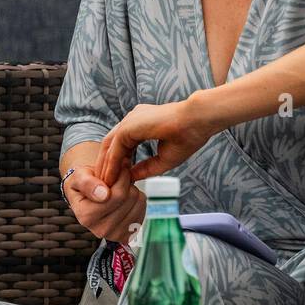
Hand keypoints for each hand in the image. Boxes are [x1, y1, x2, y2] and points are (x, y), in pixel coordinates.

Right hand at [64, 160, 145, 242]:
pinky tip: (125, 200)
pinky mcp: (128, 234)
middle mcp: (100, 230)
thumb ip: (87, 183)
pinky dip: (138, 201)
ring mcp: (115, 235)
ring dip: (133, 191)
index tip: (113, 173)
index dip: (121, 178)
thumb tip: (103, 195)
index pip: (118, 195)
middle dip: (127, 183)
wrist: (89, 194)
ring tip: (119, 190)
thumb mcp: (79, 176)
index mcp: (86, 216)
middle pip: (130, 198)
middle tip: (117, 181)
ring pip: (139, 203)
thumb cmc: (85, 183)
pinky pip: (143, 210)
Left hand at [95, 97, 215, 183]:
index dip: (118, 163)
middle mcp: (133, 119)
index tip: (117, 180)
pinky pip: (114, 149)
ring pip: (109, 146)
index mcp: (142, 123)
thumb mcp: (164, 158)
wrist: (198, 121)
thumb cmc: (189, 136)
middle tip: (106, 185)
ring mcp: (129, 120)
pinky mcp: (129, 126)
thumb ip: (146, 167)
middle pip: (112, 145)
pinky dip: (111, 165)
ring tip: (106, 186)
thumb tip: (131, 178)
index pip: (123, 144)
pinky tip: (111, 179)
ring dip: (106, 167)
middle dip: (107, 165)